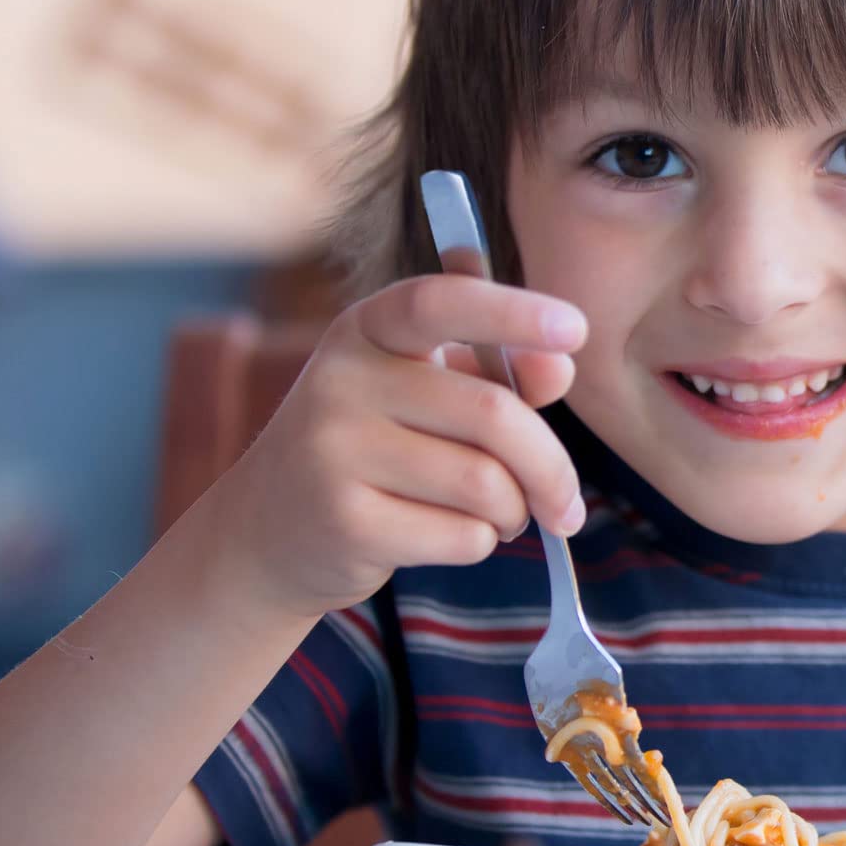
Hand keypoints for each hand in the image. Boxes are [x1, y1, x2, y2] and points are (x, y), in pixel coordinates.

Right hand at [204, 264, 589, 621]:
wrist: (269, 529)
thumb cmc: (375, 447)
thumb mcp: (425, 392)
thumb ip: (497, 375)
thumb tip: (559, 368)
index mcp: (367, 329)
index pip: (440, 303)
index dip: (511, 312)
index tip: (576, 329)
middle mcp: (342, 380)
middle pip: (492, 414)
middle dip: (550, 467)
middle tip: (566, 504)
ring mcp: (334, 452)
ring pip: (485, 483)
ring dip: (514, 511)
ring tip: (498, 515)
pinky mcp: (344, 522)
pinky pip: (460, 536)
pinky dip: (479, 543)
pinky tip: (451, 536)